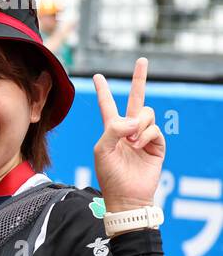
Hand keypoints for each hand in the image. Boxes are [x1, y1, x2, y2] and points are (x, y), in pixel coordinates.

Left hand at [93, 57, 164, 212]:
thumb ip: (112, 130)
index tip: (97, 76)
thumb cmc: (109, 175)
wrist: (127, 195)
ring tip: (130, 143)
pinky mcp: (157, 144)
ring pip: (146, 113)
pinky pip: (154, 127)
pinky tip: (137, 146)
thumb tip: (134, 119)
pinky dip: (144, 135)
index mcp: (110, 130)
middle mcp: (128, 129)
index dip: (103, 91)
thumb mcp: (101, 150)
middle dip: (139, 79)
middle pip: (136, 99)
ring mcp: (144, 135)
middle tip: (142, 59)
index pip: (107, 105)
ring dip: (137, 125)